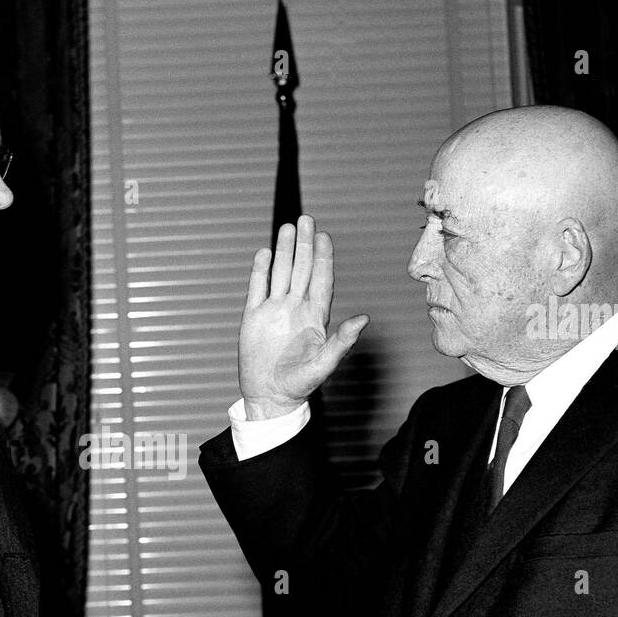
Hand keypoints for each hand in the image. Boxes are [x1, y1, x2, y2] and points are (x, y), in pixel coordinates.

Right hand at [239, 214, 368, 419]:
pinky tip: (265, 253)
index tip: (324, 237)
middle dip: (304, 244)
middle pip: (301, 269)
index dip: (323, 258)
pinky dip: (261, 270)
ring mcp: (274, 311)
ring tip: (287, 227)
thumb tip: (364, 319)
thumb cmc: (300, 385)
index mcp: (315, 316)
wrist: (270, 397)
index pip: (321, 279)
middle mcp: (296, 308)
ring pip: (280, 273)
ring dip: (284, 251)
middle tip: (306, 219)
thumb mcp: (324, 364)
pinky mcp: (254, 318)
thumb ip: (343, 341)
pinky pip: (257, 288)